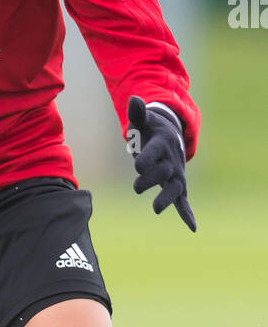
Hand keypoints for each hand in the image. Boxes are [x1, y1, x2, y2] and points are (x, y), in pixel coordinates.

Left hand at [126, 96, 195, 231]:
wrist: (168, 136)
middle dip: (150, 180)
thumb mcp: (142, 121)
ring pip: (174, 188)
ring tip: (156, 209)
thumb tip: (133, 99)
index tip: (138, 166)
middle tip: (136, 187)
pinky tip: (192, 227)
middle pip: (162, 172)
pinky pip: (183, 200)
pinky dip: (187, 213)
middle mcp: (171, 160)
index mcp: (162, 144)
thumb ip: (137, 113)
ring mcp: (175, 173)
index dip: (147, 159)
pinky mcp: (177, 184)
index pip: (154, 153)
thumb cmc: (149, 129)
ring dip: (167, 199)